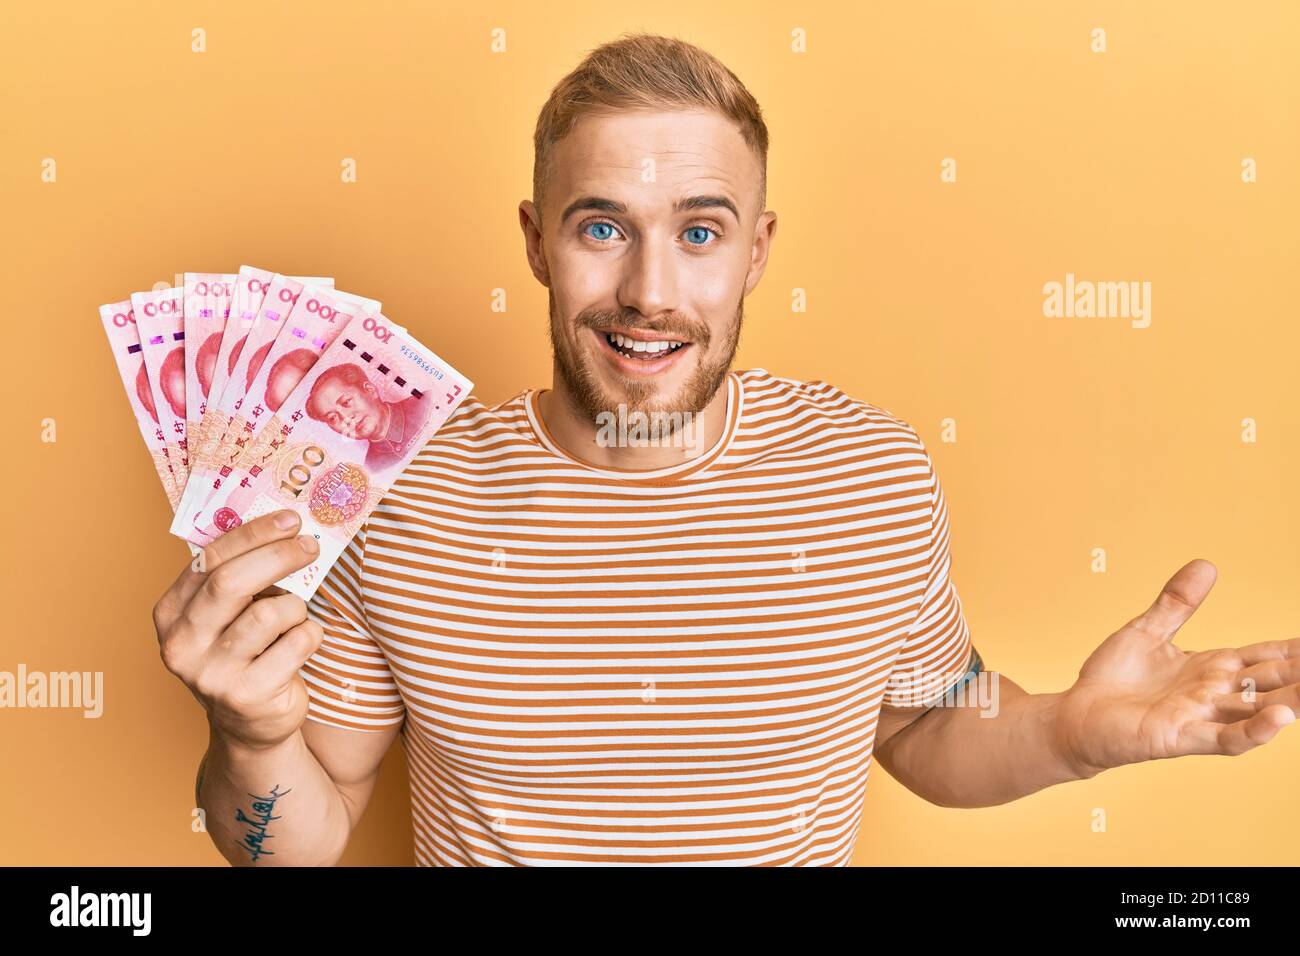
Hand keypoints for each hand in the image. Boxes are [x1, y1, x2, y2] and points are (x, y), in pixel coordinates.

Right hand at [152, 511, 324, 750]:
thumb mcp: (228, 614)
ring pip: (270, 614)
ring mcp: (211, 675)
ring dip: (296, 606)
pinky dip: (310, 635)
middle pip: (232, 583)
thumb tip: (287, 526)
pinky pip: (296, 643)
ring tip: (295, 616)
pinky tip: (301, 644)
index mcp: (170, 613)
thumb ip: (240, 575)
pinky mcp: (247, 696)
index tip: (290, 519)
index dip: (253, 534)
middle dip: (278, 556)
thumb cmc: (246, 651)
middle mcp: (181, 644)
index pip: (209, 559)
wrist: (251, 724)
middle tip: (310, 545)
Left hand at [1053, 559, 1297, 778]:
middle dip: (1298, 673)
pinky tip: (1279, 717)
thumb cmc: (1112, 678)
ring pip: (1256, 710)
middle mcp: (1212, 693)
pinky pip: (1226, 737)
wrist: (1076, 714)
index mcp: (1209, 668)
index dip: (1291, 649)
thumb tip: (1207, 564)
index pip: (1263, 656)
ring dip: (1290, 701)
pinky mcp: (1180, 736)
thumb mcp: (1147, 630)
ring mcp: (1199, 716)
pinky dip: (1254, 730)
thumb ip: (1178, 602)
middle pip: (1269, 682)